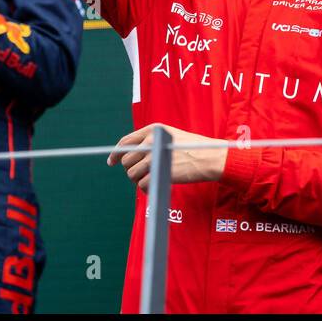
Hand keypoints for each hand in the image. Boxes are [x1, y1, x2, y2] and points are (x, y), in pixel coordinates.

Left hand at [107, 124, 227, 192]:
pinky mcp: (158, 173)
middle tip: (144, 174)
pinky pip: (142, 185)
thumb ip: (151, 142)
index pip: (125, 142)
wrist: (210, 157)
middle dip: (132, 169)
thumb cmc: (192, 148)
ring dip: (140, 180)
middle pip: (126, 161)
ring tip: (154, 179)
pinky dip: (147, 189)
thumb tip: (130, 156)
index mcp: (153, 130)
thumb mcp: (170, 137)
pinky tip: (156, 187)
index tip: (112, 161)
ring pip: (132, 174)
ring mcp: (154, 157)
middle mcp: (150, 141)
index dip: (116, 153)